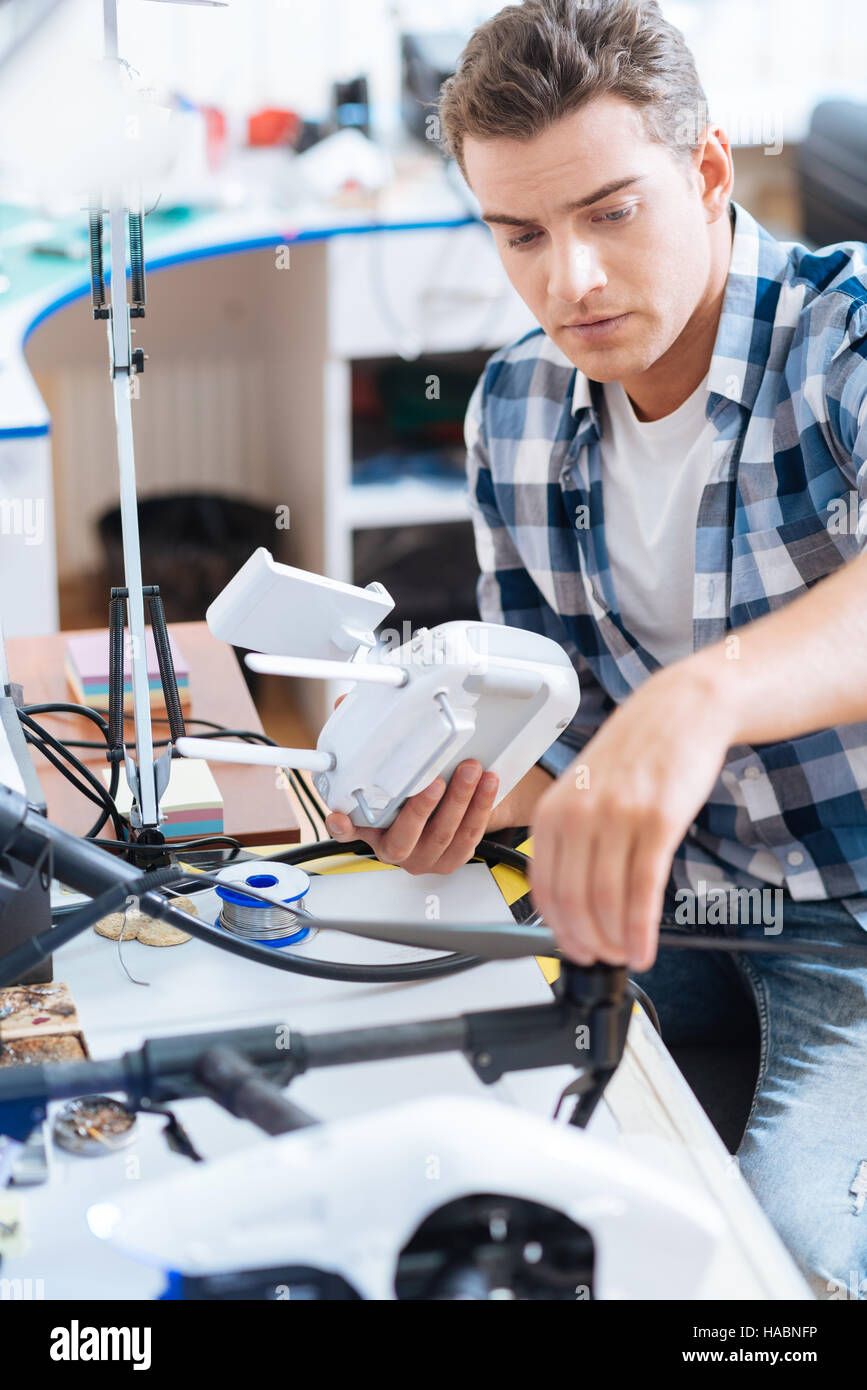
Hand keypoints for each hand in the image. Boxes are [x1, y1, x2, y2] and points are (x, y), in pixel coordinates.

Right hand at [324, 696, 498, 873]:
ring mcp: (425, 856)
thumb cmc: (417, 785)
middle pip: (403, 837)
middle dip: (421, 808)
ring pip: (442, 834)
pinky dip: (480, 807)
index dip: (342, 826)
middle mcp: (395, 847)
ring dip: (459, 800)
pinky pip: (470, 835)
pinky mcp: (454, 857)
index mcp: (371, 827)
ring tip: (470, 770)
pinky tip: (487, 783)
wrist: (456, 810)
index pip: (349, 830)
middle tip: (435, 781)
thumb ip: (368, 737)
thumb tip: (343, 704)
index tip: (339, 817)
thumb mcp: (392, 764)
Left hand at [528, 662, 733, 970]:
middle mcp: (578, 814)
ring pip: (605, 901)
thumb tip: (571, 895)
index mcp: (553, 809)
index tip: (572, 948)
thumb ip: (573, 835)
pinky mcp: (657, 821)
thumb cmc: (637, 751)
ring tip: (626, 954)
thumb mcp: (585, 789)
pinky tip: (646, 946)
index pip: (543, 887)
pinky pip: (643, 890)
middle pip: (572, 900)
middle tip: (601, 958)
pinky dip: (642, 929)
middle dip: (586, 941)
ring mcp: (617, 817)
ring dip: (615, 940)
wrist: (682, 709)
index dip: (558, 929)